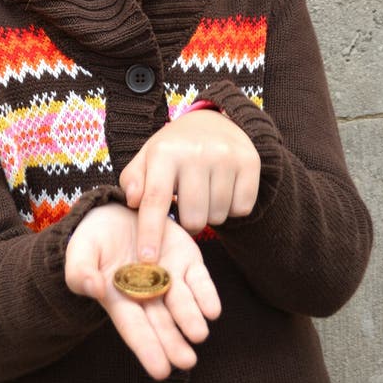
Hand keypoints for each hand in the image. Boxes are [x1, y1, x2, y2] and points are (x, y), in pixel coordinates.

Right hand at [65, 203, 220, 379]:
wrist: (115, 210)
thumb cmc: (93, 239)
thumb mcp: (80, 252)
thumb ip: (80, 271)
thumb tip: (93, 287)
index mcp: (120, 299)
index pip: (134, 327)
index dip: (147, 348)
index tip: (160, 370)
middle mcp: (149, 294)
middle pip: (162, 322)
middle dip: (173, 342)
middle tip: (186, 361)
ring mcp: (170, 277)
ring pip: (183, 303)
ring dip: (191, 319)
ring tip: (199, 334)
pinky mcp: (186, 259)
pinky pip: (199, 280)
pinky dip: (206, 295)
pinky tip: (212, 310)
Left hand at [119, 108, 260, 262]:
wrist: (214, 122)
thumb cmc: (174, 149)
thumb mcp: (148, 158)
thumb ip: (133, 179)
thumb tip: (132, 201)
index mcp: (165, 151)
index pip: (155, 199)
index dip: (151, 232)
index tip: (147, 260)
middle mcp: (196, 152)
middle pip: (193, 218)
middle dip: (189, 222)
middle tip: (186, 205)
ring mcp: (226, 156)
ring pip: (218, 217)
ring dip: (210, 214)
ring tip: (204, 192)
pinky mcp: (250, 162)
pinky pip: (241, 209)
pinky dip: (231, 207)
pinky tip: (223, 188)